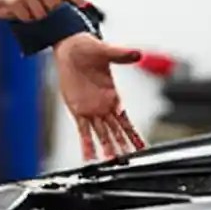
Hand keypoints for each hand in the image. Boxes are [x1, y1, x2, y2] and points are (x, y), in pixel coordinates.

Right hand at [0, 0, 87, 20]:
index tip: (82, 5)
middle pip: (56, 2)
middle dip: (53, 12)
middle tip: (45, 16)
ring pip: (42, 13)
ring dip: (35, 17)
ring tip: (24, 11)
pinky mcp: (14, 2)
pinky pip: (27, 18)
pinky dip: (23, 19)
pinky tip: (14, 12)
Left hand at [52, 32, 146, 161]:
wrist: (70, 48)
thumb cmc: (88, 48)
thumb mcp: (105, 50)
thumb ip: (121, 54)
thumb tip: (137, 53)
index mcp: (113, 95)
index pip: (126, 118)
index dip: (132, 132)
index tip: (140, 145)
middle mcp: (104, 105)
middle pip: (115, 130)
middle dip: (122, 145)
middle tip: (128, 159)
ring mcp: (91, 109)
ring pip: (101, 133)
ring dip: (106, 147)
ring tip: (112, 161)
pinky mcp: (77, 109)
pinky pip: (82, 130)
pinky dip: (86, 143)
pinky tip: (89, 156)